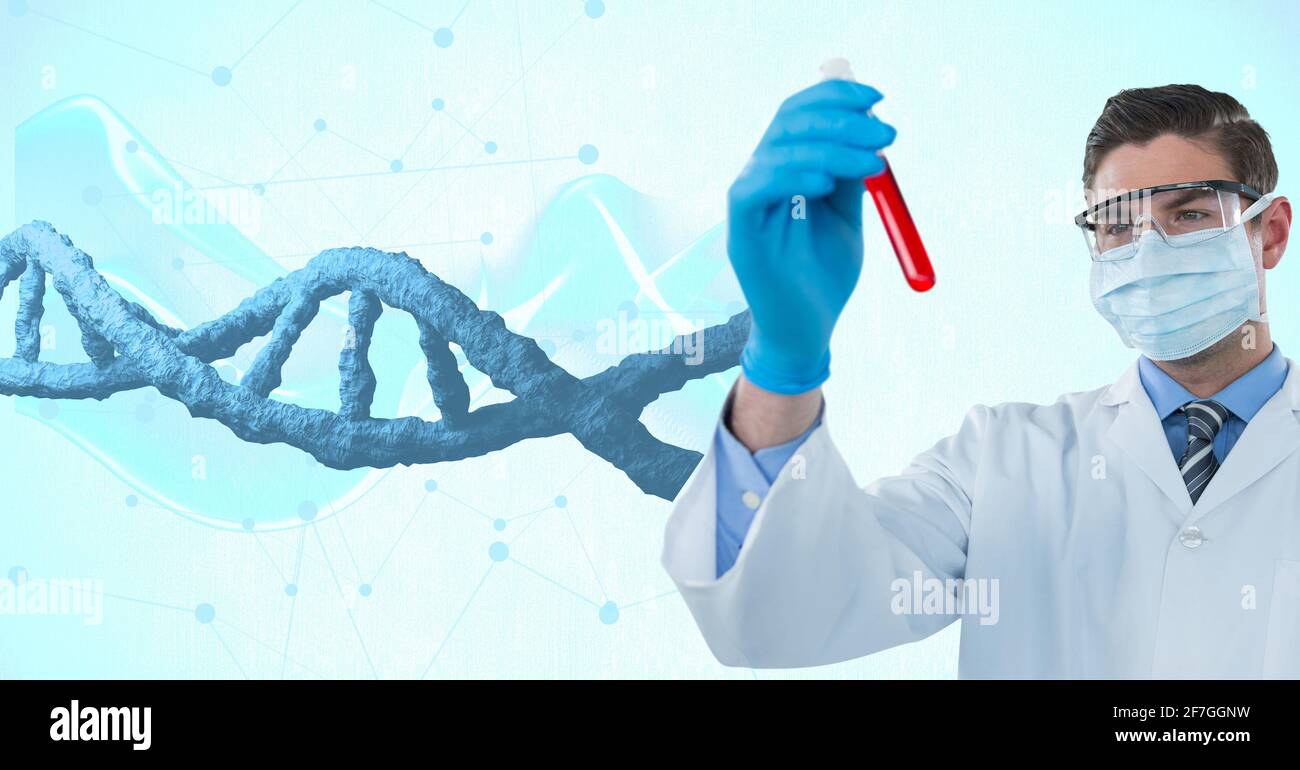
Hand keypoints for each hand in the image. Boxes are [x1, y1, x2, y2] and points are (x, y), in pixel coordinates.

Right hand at [727, 80, 894, 393]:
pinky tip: (826, 184)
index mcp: (784, 169)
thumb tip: (871, 127)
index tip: (878, 98)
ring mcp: (748, 204)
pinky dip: (793, 175)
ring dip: (832, 146)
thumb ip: (852, 175)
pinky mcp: (740, 232)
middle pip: (788, 122)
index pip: (798, 112)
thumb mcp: (848, 216)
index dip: (834, 95)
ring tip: (874, 165)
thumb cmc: (824, 277)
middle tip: (887, 134)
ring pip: (777, 149)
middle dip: (842, 118)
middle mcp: (760, 178)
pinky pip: (757, 187)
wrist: (808, 332)